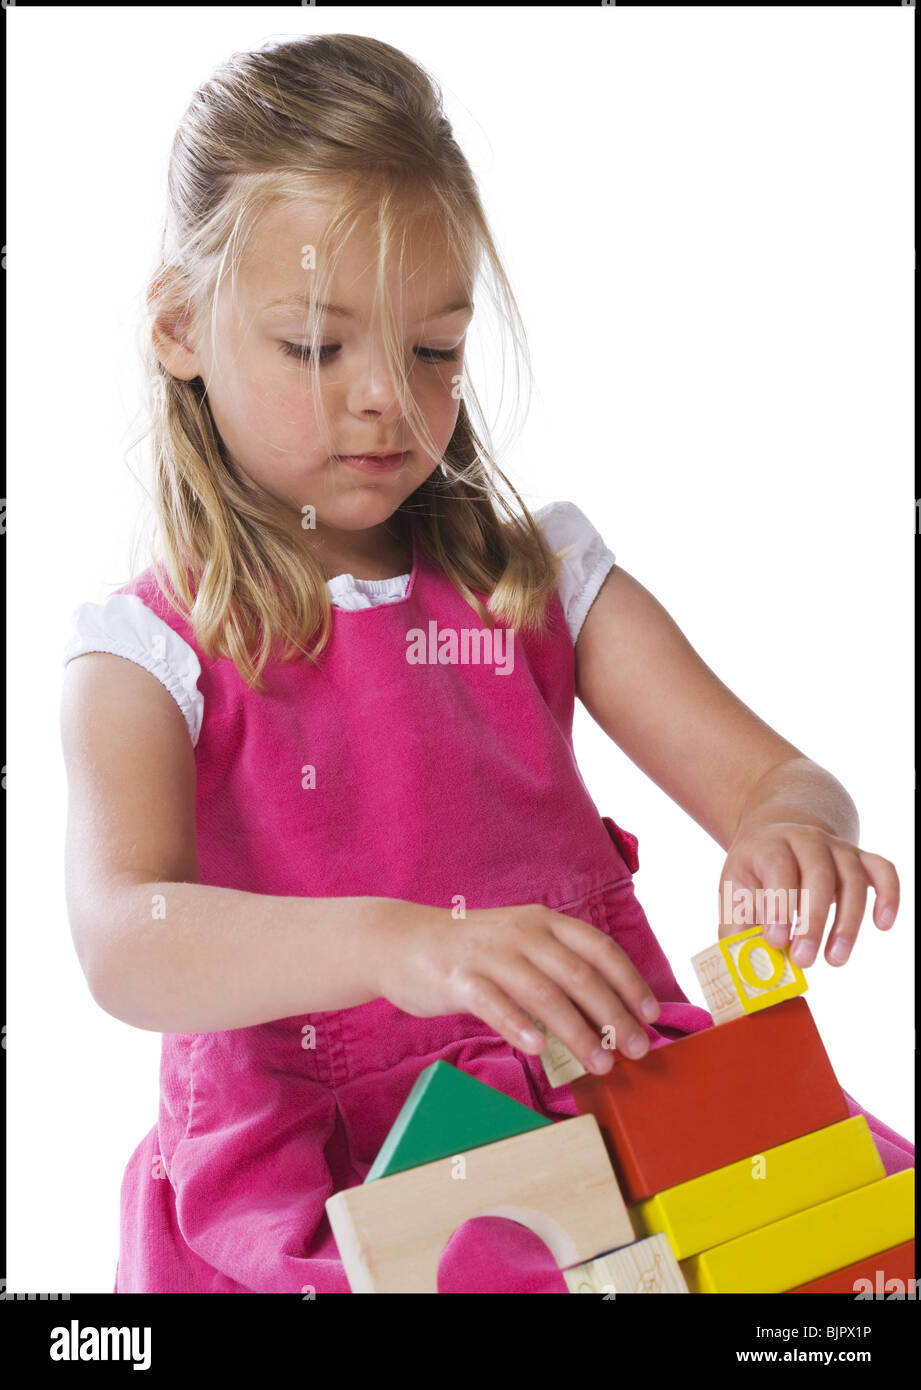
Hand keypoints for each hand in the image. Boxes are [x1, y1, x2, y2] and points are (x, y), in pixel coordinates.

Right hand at [373, 901, 660, 1074]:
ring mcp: (489, 954)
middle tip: (635, 1051)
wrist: (401, 941)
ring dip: (577, 1031)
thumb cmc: (471, 953)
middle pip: (578, 975)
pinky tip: (537, 1049)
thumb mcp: (519, 948)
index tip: (651, 1016)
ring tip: (599, 1064)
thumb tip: (605, 1016)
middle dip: (613, 1016)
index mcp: (543, 922)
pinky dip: (519, 1026)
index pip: (599, 949)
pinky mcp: (458, 978)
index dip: (629, 982)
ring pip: (543, 993)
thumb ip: (556, 973)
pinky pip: (494, 1004)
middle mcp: (522, 933)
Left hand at [719, 823, 898, 967]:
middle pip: (818, 875)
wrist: (779, 836)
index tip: (777, 942)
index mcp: (770, 845)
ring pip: (853, 879)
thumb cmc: (756, 873)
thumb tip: (748, 968)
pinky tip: (882, 924)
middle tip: (804, 961)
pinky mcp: (861, 858)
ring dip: (847, 923)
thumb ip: (739, 928)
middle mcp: (806, 840)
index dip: (780, 906)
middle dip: (813, 922)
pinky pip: (883, 871)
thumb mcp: (736, 891)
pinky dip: (889, 896)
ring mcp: (837, 847)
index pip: (779, 869)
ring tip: (835, 959)